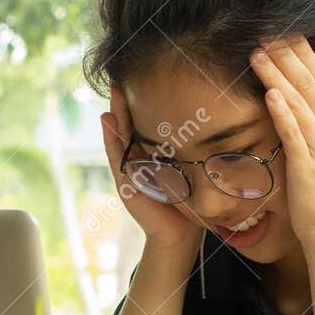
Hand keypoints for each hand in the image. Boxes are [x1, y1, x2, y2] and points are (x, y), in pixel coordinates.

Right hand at [101, 86, 200, 253]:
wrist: (178, 235)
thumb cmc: (189, 205)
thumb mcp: (191, 172)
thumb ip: (192, 152)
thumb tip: (207, 126)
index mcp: (153, 157)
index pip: (144, 125)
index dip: (142, 104)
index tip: (145, 80)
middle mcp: (138, 161)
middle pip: (128, 126)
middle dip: (125, 103)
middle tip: (123, 79)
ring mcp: (129, 170)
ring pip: (119, 136)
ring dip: (115, 114)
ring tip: (115, 92)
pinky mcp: (125, 182)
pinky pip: (116, 155)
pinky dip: (111, 137)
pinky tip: (108, 119)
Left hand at [249, 36, 314, 246]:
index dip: (304, 54)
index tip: (285, 32)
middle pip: (310, 83)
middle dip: (286, 55)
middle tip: (265, 31)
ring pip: (298, 102)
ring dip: (277, 75)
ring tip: (257, 53)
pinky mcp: (308, 164)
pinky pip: (293, 132)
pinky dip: (282, 112)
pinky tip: (270, 93)